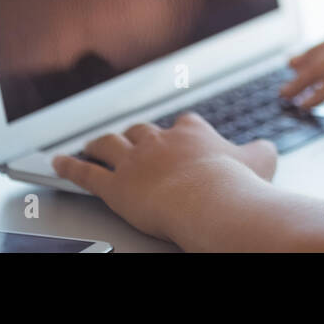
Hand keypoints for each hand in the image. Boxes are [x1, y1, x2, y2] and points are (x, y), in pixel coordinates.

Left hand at [51, 113, 276, 244]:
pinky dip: (69, 167)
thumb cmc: (236, 183)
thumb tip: (266, 147)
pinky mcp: (115, 185)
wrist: (210, 200)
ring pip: (108, 144)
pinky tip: (57, 163)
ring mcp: (134, 161)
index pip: (181, 123)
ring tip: (89, 144)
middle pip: (140, 130)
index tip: (177, 136)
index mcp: (192, 131)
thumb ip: (261, 150)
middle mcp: (159, 140)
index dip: (177, 132)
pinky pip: (86, 173)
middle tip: (129, 141)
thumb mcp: (261, 159)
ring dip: (98, 144)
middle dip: (134, 135)